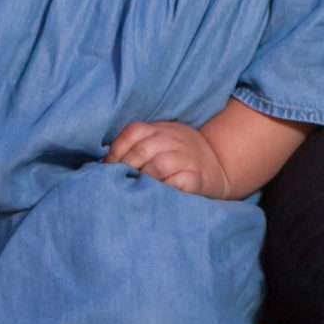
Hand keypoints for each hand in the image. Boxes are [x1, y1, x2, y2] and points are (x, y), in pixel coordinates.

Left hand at [107, 119, 229, 196]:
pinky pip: (175, 183)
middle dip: (125, 167)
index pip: (133, 132)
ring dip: (142, 178)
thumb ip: (139, 144)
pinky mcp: (195, 179)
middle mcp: (174, 140)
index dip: (116, 150)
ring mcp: (186, 159)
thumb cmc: (181, 157)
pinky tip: (154, 194)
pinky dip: (162, 188)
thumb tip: (104, 162)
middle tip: (116, 182)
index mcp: (162, 129)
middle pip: (142, 149)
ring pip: (158, 165)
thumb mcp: (162, 140)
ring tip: (134, 188)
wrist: (219, 167)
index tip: (107, 166)